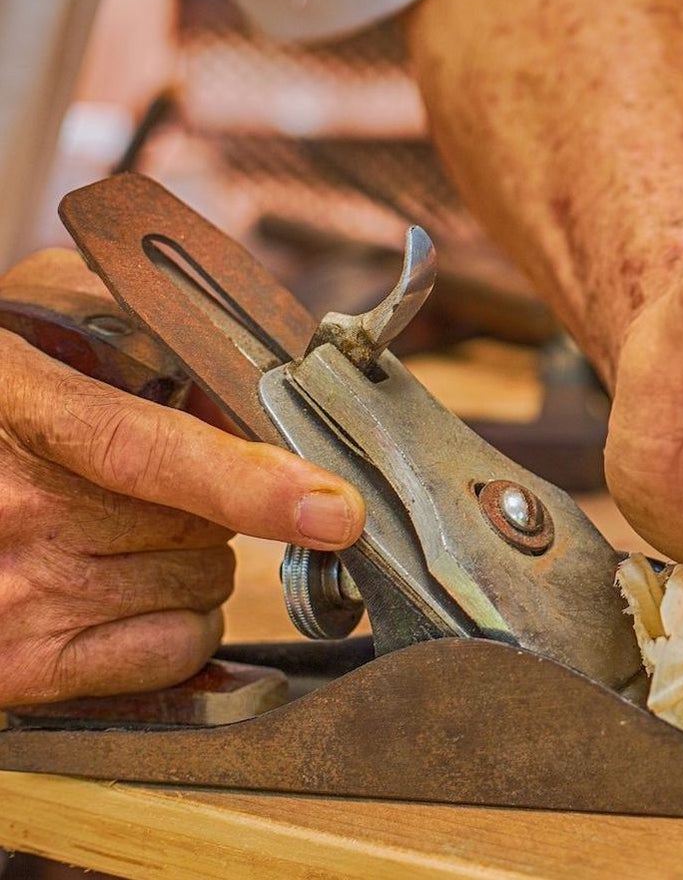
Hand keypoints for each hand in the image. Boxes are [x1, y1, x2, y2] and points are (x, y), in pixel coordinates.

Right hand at [0, 251, 364, 707]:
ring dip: (193, 562)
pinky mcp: (18, 669)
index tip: (333, 508)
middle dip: (212, 504)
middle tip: (154, 485)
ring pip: (201, 585)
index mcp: (18, 407)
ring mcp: (13, 598)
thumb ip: (137, 343)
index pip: (147, 452)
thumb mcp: (43, 330)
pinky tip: (130, 594)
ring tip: (123, 533)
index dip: (249, 481)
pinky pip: (171, 652)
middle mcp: (13, 511)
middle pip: (202, 524)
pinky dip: (180, 629)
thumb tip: (241, 393)